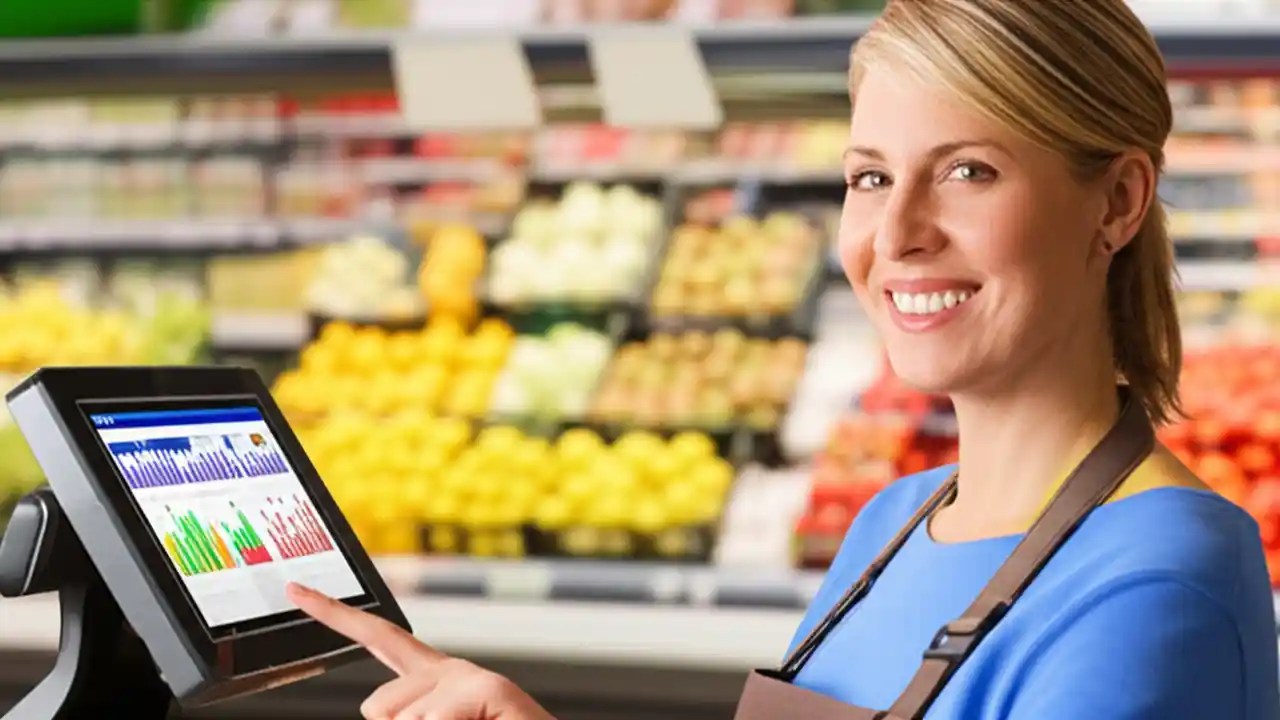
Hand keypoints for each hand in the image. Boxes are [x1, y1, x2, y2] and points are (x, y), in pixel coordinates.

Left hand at [287, 583, 555, 719]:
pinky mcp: (489, 688)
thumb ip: (402, 716)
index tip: (297, 591)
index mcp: (433, 680)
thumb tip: (374, 709)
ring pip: (399, 719)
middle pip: (376, 704)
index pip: (378, 640)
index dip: (334, 615)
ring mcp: (470, 677)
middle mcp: (449, 670)